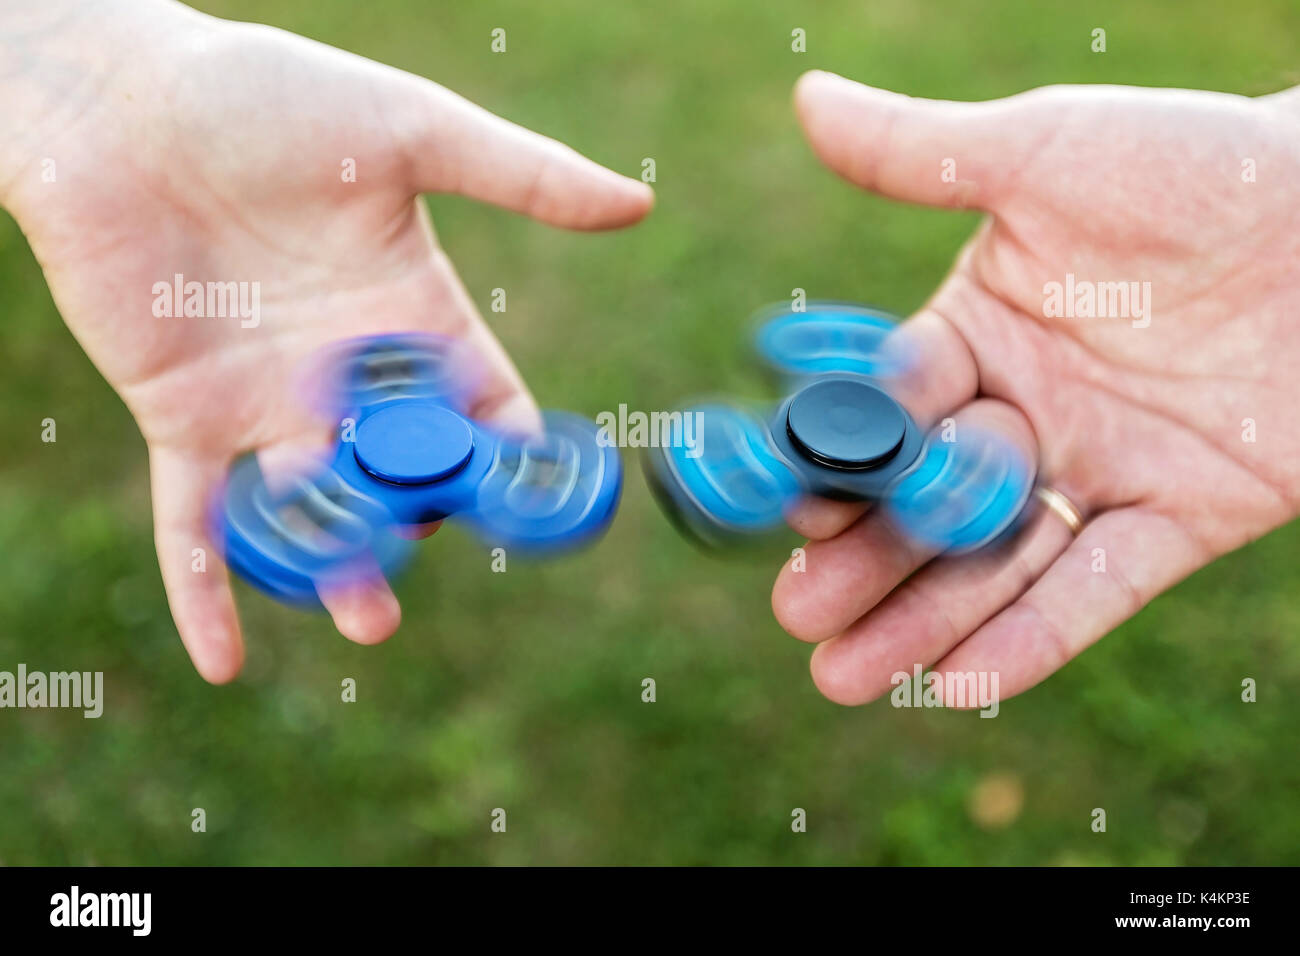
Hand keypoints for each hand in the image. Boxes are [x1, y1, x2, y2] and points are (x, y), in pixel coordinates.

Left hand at [0, 0, 651, 681]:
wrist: (121, 100)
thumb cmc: (270, 98)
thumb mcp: (413, 130)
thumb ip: (525, 176)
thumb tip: (641, 201)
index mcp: (415, 317)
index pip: (485, 408)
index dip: (516, 458)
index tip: (547, 504)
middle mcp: (350, 375)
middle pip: (407, 473)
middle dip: (430, 520)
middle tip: (441, 545)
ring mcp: (268, 407)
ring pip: (316, 510)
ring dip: (340, 569)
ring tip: (370, 615)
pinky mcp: (184, 421)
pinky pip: (196, 523)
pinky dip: (206, 589)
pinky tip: (223, 662)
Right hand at [772, 71, 1299, 705]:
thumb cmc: (1194, 165)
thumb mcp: (1045, 152)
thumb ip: (919, 151)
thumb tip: (803, 97)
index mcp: (980, 332)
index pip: (891, 410)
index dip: (839, 461)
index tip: (789, 510)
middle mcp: (1027, 410)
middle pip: (926, 502)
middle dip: (863, 565)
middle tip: (796, 617)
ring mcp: (1100, 469)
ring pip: (996, 561)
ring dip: (923, 623)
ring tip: (843, 678)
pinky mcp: (1184, 517)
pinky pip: (1101, 590)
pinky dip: (1036, 638)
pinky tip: (965, 686)